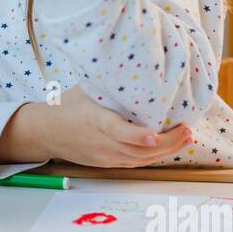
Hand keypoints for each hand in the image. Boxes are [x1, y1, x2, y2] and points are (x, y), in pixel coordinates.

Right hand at [0, 86, 192, 167]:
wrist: (45, 132)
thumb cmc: (67, 106)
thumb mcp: (86, 91)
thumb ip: (111, 86)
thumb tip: (140, 68)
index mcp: (93, 120)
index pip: (117, 131)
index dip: (137, 136)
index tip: (154, 135)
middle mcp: (100, 142)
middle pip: (136, 151)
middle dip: (166, 143)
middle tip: (186, 130)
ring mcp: (104, 156)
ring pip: (140, 160)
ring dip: (166, 151)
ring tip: (186, 137)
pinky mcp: (107, 164)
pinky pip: (135, 163)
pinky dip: (155, 156)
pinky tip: (171, 146)